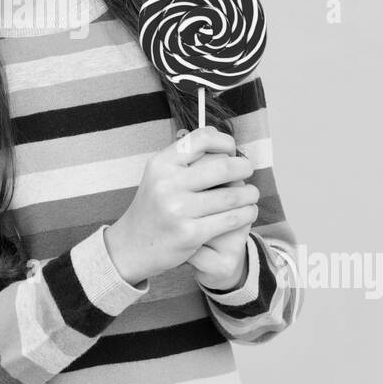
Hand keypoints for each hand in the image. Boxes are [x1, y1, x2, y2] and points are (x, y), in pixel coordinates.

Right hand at [104, 127, 258, 284]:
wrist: (131, 245)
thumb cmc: (153, 206)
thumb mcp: (159, 175)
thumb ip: (185, 158)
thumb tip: (219, 138)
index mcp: (161, 164)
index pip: (202, 139)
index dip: (224, 141)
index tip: (232, 149)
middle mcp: (167, 184)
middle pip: (223, 166)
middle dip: (244, 167)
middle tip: (248, 170)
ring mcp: (178, 209)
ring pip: (232, 196)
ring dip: (249, 194)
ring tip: (251, 194)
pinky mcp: (190, 233)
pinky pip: (230, 219)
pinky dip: (245, 214)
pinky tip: (247, 212)